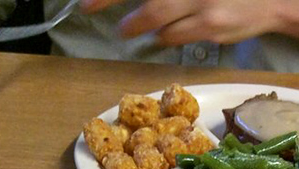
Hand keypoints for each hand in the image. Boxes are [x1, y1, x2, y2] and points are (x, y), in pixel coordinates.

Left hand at [80, 0, 280, 44]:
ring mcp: (202, 1)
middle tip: (87, 7)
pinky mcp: (211, 24)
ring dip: (136, 23)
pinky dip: (163, 36)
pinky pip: (175, 35)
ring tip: (125, 28)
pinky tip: (160, 34)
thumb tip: (142, 3)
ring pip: (156, 14)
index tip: (88, 0)